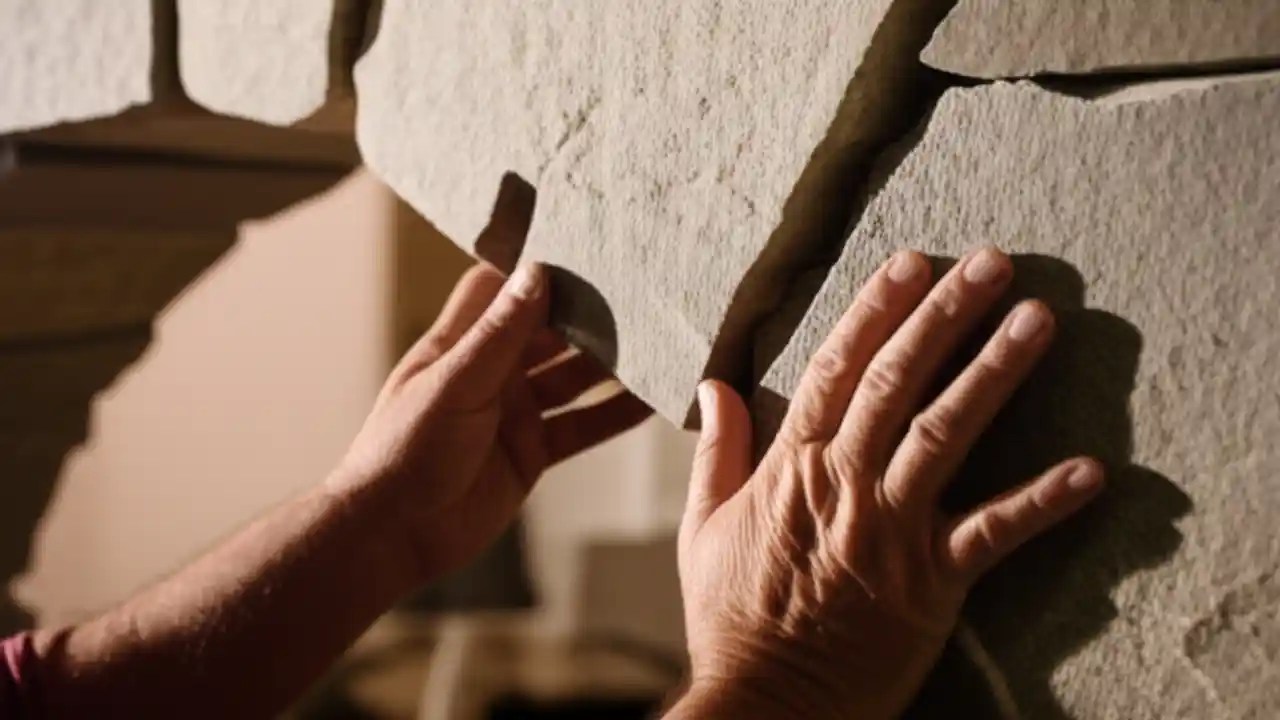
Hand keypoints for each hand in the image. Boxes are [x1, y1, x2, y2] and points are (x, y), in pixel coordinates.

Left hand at [330, 263, 650, 578]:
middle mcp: (491, 372)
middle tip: (640, 292)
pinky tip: (650, 403)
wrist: (393, 534)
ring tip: (658, 344)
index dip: (534, 267)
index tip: (581, 242)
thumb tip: (538, 271)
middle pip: (549, 331)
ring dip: (610, 366)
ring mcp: (514, 412)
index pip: (500, 287)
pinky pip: (580, 427)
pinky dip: (614, 416)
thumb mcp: (455, 383)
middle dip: (588, 315)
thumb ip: (500, 333)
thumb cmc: (404, 449)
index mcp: (461, 343)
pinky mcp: (532, 452)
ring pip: (573, 378)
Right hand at [672, 248, 1104, 718]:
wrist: (764, 703)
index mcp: (791, 465)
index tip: (911, 263)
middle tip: (992, 264)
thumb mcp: (703, 528)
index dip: (876, 310)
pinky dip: (1041, 501)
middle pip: (897, 381)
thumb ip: (716, 451)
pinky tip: (1090, 470)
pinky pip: (993, 534)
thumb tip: (712, 385)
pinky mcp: (931, 584)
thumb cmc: (732, 618)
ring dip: (993, 373)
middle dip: (944, 315)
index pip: (836, 368)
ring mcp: (890, 530)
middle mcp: (844, 483)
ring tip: (1037, 321)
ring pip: (945, 434)